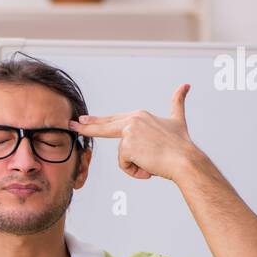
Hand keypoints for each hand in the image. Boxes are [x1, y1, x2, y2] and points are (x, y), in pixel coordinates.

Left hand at [70, 83, 200, 180]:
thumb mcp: (177, 119)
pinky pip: (124, 165)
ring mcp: (128, 133)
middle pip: (103, 127)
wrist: (186, 160)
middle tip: (71, 125)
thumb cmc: (182, 144)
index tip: (82, 119)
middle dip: (85, 127)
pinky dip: (136, 171)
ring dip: (135, 165)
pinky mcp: (127, 146)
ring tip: (153, 162)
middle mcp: (132, 121)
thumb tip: (186, 85)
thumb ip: (178, 102)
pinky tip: (149, 168)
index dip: (97, 121)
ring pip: (121, 156)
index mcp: (139, 115)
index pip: (112, 119)